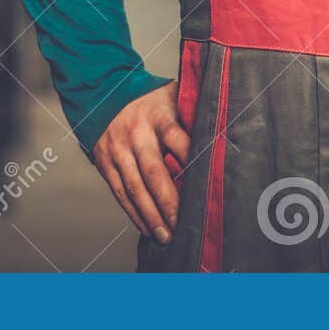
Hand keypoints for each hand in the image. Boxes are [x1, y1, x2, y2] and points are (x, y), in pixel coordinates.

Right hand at [92, 81, 190, 244]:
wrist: (104, 93)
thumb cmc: (150, 100)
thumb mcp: (173, 96)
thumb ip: (193, 113)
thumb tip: (224, 133)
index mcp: (159, 116)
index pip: (178, 140)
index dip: (192, 162)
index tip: (206, 186)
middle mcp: (136, 133)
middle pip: (154, 171)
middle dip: (168, 201)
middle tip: (181, 224)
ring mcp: (118, 149)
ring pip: (135, 187)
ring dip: (150, 215)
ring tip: (166, 236)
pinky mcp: (104, 162)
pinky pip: (119, 192)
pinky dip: (133, 213)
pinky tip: (147, 228)